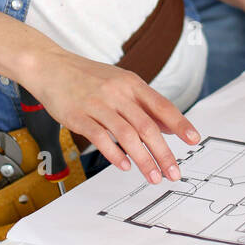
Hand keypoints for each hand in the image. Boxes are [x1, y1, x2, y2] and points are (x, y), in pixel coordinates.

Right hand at [22, 48, 199, 183]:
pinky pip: (101, 138)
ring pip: (127, 136)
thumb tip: (172, 126)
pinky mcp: (79, 116)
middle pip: (147, 126)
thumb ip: (145, 104)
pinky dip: (115, 155)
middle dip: (163, 153)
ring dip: (143, 160)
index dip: (180, 123)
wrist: (51, 67)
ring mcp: (98, 104)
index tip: (193, 139)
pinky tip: (125, 166)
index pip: (162, 105)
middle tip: (174, 173)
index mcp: (131, 83)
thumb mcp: (121, 83)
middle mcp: (117, 92)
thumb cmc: (88, 77)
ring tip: (153, 177)